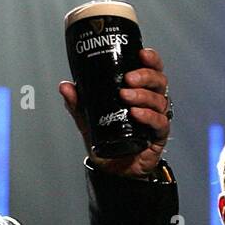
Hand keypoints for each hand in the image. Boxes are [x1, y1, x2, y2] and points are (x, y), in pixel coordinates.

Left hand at [58, 47, 170, 178]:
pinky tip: (136, 114)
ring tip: (126, 96)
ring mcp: (157, 119)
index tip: (141, 54)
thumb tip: (65, 86)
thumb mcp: (89, 121)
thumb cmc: (107, 142)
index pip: (152, 70)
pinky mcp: (159, 137)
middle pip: (159, 81)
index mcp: (140, 92)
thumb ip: (79, 104)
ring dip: (143, 95)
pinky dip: (148, 116)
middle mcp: (152, 103)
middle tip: (128, 78)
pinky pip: (160, 123)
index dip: (151, 59)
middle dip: (145, 76)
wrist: (114, 171)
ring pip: (159, 100)